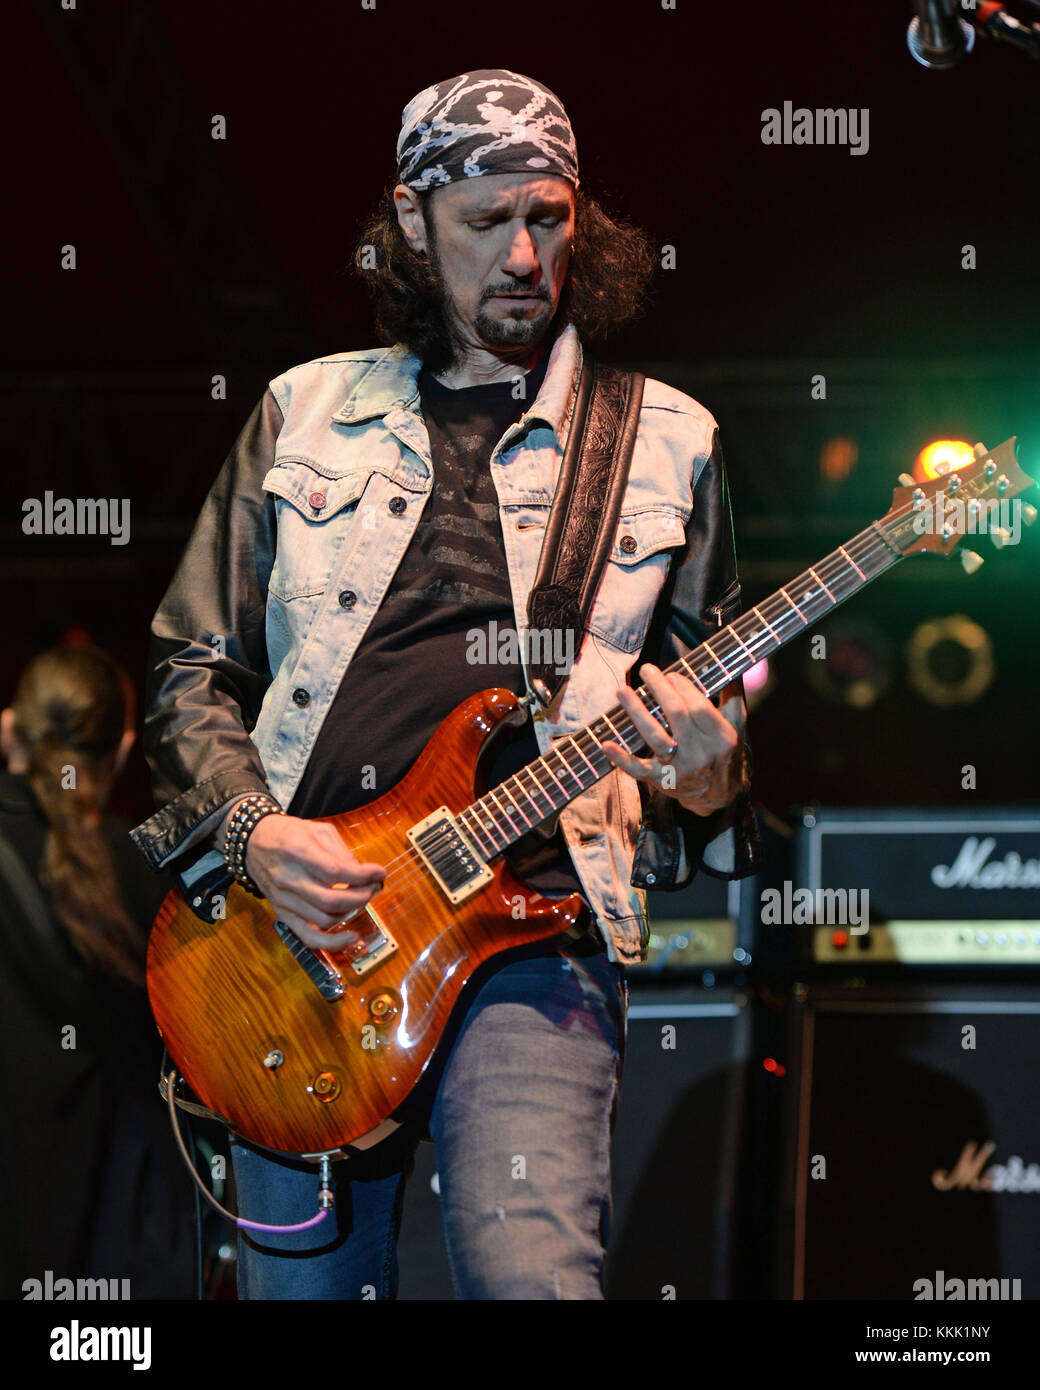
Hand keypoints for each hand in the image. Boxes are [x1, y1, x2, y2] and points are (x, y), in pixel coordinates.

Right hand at [231, 807, 385, 949]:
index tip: (380, 872)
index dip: (363, 875)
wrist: (253, 843)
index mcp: (297, 852)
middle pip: (332, 900)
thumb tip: (362, 873)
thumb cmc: (287, 834)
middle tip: (373, 886)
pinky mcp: (283, 914)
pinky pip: (308, 937)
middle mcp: (288, 879)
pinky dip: (332, 943)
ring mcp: (284, 900)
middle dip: (361, 896)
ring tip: (362, 898)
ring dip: (352, 912)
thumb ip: (340, 851)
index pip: (335, 871)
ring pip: (324, 919)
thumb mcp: (317, 830)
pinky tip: (351, 937)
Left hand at [600, 664, 743, 814]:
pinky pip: (639, 769)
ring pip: (656, 737)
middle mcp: (701, 753)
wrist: (718, 794)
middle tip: (646, 670)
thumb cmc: (723, 750)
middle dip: (659, 689)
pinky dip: (621, 758)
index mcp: (722, 737)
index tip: (671, 674)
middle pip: (677, 716)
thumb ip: (731, 695)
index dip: (684, 689)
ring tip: (623, 691)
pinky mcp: (661, 780)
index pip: (699, 708)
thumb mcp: (736, 724)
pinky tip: (606, 744)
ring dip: (637, 712)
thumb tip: (725, 663)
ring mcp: (680, 768)